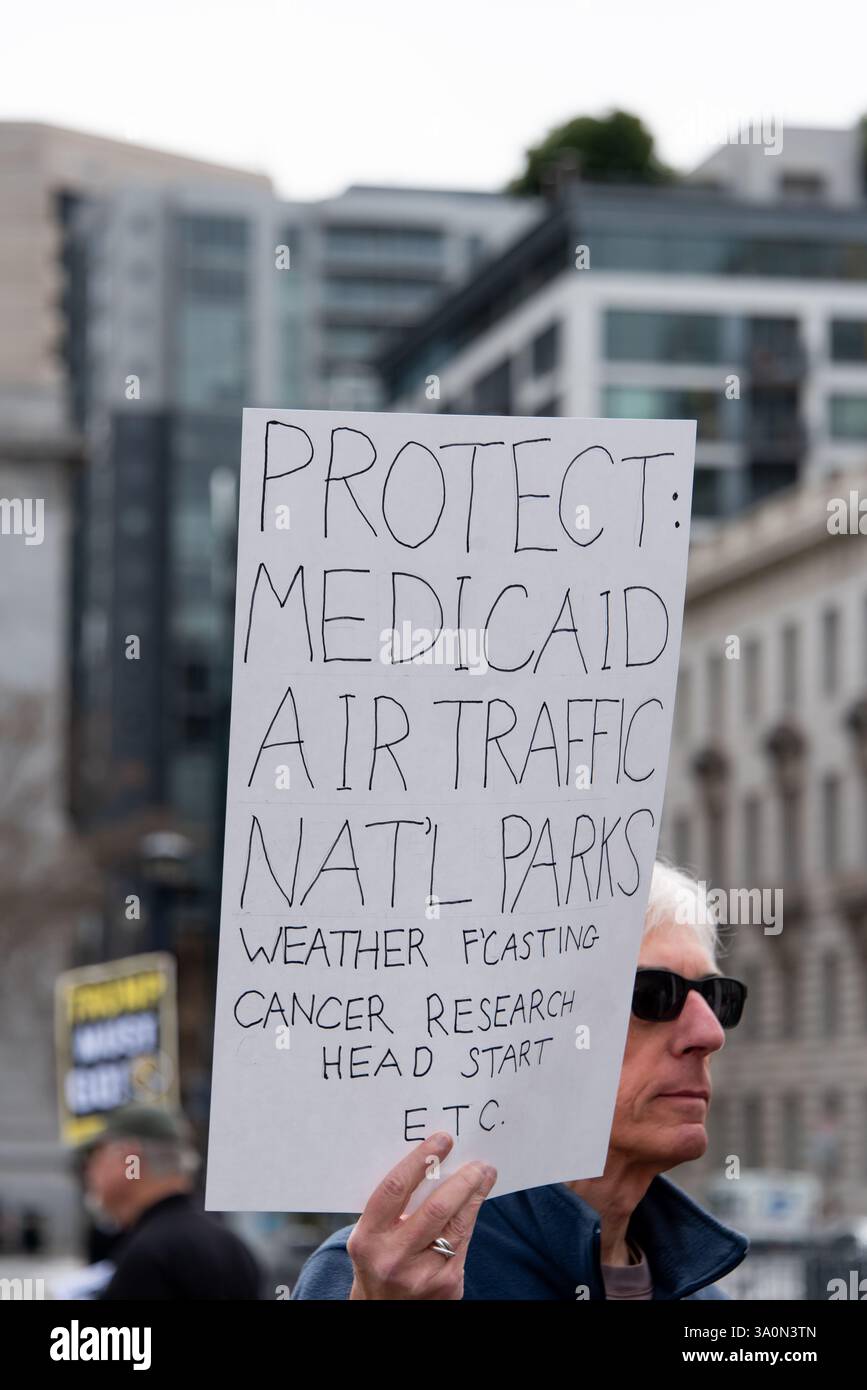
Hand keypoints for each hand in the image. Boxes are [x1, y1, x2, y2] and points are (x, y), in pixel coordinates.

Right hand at [347, 1132, 496, 1299]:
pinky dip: (471, 1218)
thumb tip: (434, 1162)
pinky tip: (475, 1203)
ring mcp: (421, 1276)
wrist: (381, 1311)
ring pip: (458, 1225)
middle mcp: (393, 1258)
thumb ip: (395, 1205)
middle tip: (477, 1162)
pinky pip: (463, 1243)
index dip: (421, 1160)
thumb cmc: (379, 1258)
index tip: (443, 1140)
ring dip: (476, 1195)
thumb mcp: (374, 1233)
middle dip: (462, 1180)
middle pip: (436, 1208)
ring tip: (485, 1175)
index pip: (395, 1189)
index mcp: (368, 1237)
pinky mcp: (446, 1286)